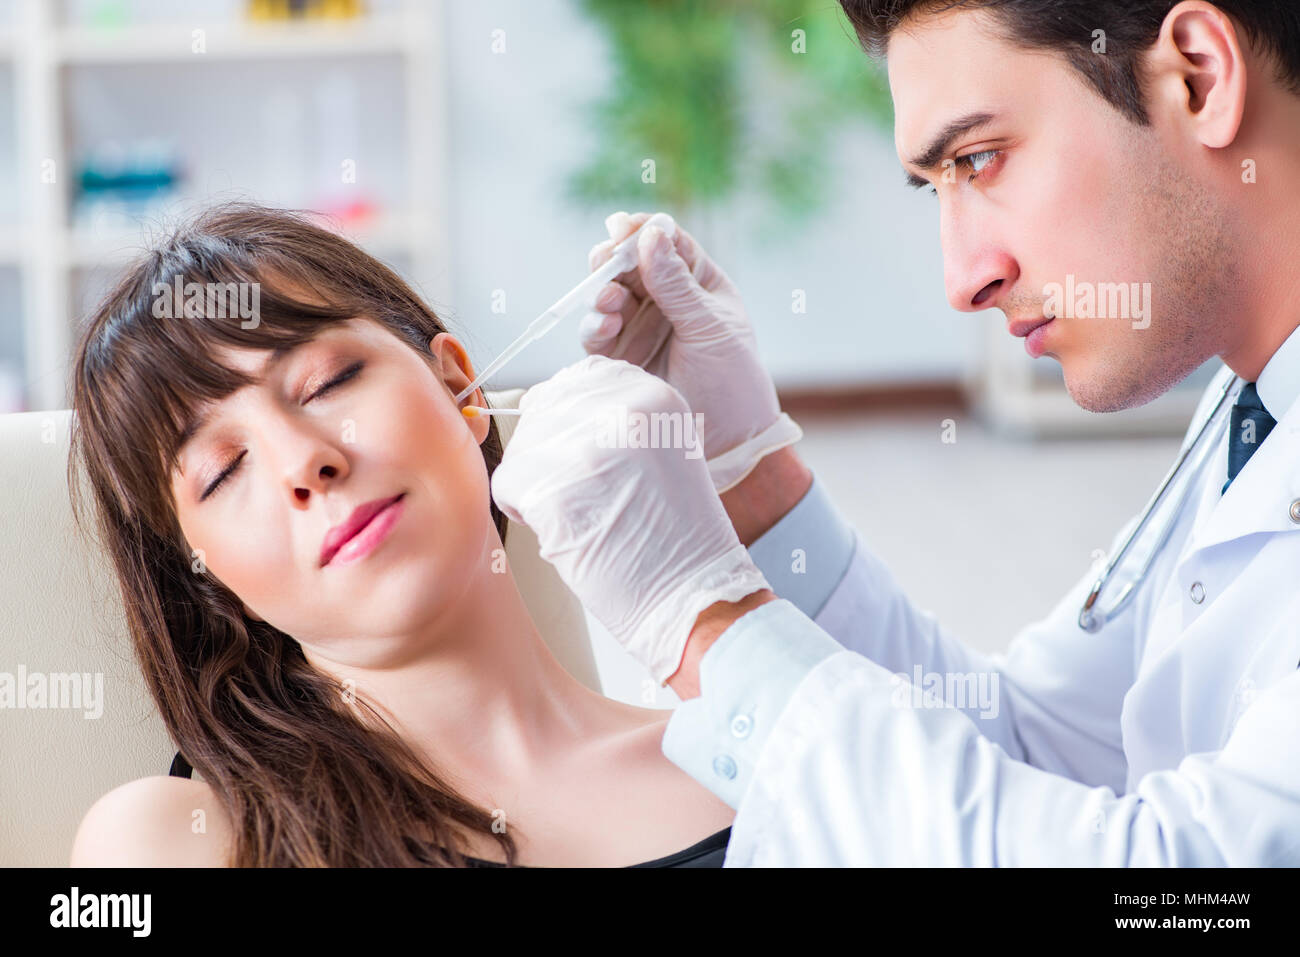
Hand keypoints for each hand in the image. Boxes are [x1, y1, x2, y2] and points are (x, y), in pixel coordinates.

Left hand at [490, 355, 771, 683]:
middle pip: (543, 409)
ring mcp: (586, 449)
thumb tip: (542, 404)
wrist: (694, 597)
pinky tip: (567, 533)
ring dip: (539, 484)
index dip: (571, 421)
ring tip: (585, 516)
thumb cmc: (673, 536)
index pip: (578, 378)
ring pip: (523, 448)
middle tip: (590, 499)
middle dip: (551, 455)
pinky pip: (510, 486)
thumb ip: (614, 417)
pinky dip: (525, 513)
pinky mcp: (555, 491)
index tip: (594, 462)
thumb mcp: (661, 450)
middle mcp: (621, 410)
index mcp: (652, 394)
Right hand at [579, 211, 801, 491]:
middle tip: (604, 260)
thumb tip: (650, 235)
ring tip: (609, 304)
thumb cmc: (732, 380)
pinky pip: (597, 332)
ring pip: (608, 295)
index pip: (665, 241)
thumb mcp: (710, 327)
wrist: (726, 439)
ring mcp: (640, 327)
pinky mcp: (620, 357)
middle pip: (628, 264)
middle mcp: (665, 299)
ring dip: (602, 293)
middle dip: (612, 259)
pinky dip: (595, 325)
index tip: (622, 228)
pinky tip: (604, 327)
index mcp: (697, 281)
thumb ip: (677, 284)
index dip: (642, 230)